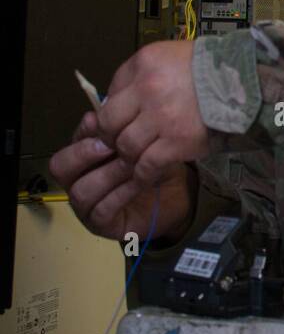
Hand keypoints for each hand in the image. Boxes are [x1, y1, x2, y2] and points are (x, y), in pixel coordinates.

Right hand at [49, 113, 196, 243]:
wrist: (174, 192)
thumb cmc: (151, 162)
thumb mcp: (138, 140)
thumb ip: (120, 127)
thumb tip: (104, 108)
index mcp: (81, 159)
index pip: (68, 145)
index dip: (83, 134)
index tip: (104, 122)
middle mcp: (77, 182)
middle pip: (60, 168)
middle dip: (83, 154)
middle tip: (111, 144)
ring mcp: (86, 206)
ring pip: (81, 191)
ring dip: (107, 174)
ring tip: (131, 163)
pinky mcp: (102, 225)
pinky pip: (102, 210)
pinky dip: (120, 194)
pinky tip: (138, 181)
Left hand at [94, 41, 208, 186]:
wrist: (248, 83)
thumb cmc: (213, 67)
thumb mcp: (173, 56)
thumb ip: (145, 73)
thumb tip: (121, 99)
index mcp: (145, 63)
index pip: (112, 91)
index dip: (113, 109)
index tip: (120, 120)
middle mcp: (147, 89)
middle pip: (109, 122)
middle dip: (110, 136)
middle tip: (119, 142)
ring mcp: (161, 118)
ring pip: (125, 146)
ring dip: (127, 155)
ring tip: (136, 157)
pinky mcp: (177, 142)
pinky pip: (147, 165)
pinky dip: (142, 173)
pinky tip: (146, 174)